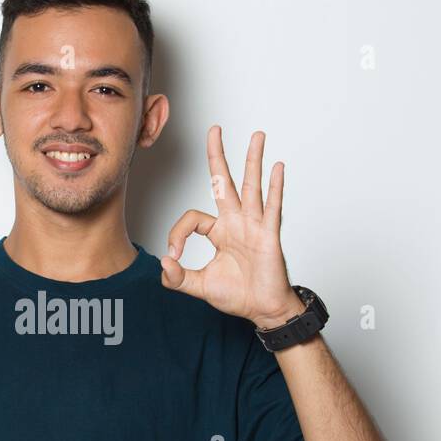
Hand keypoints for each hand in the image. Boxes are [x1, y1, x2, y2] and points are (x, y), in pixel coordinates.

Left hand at [160, 125, 302, 328]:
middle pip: (224, 181)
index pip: (193, 217)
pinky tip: (276, 167)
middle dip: (218, 155)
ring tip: (257, 136)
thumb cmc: (238, 295)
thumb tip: (163, 263)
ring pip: (251, 187)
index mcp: (220, 231)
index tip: (174, 255)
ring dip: (253, 160)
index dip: (177, 233)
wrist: (263, 310)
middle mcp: (237, 222)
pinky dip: (275, 187)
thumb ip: (177, 278)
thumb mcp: (199, 287)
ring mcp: (254, 226)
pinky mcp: (269, 235)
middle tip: (215, 130)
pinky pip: (272, 208)